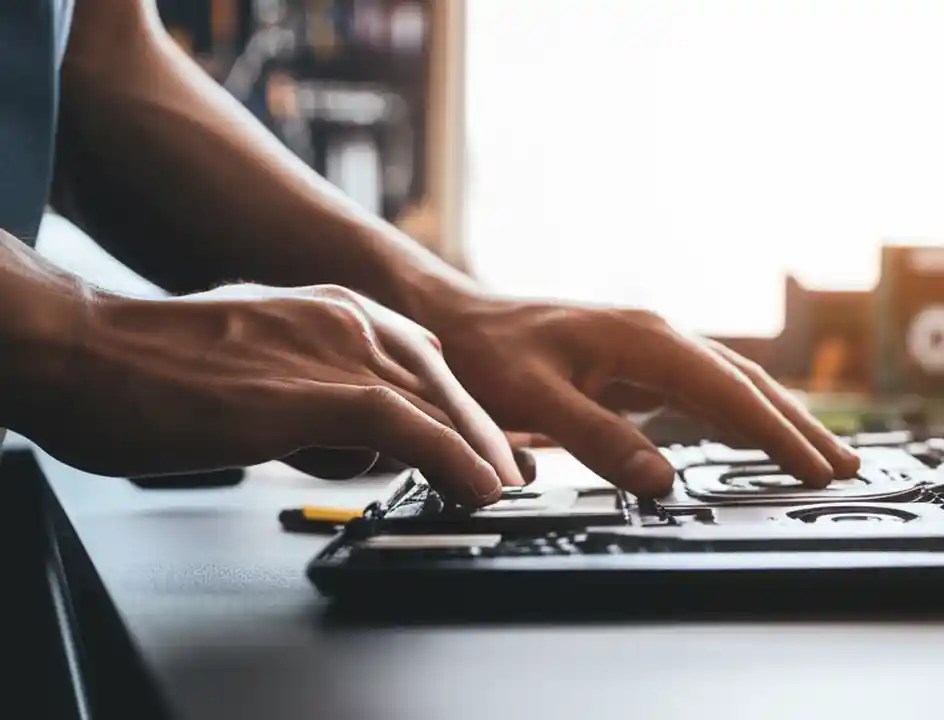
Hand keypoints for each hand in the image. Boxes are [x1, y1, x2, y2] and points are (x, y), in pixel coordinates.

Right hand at [21, 283, 523, 505]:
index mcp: (336, 309)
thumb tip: (355, 444)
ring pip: (437, 406)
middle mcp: (349, 320)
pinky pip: (408, 430)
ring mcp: (337, 352)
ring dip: (478, 453)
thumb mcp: (260, 369)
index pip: (422, 366)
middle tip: (513, 470)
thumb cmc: (157, 367)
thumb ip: (316, 395)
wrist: (89, 354)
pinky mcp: (317, 391)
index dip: (460, 411)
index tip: (488, 444)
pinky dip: (453, 461)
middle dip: (482, 434)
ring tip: (499, 488)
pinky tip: (478, 489)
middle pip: (441, 387)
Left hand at [427, 294, 860, 495]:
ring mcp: (652, 350)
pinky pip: (705, 393)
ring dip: (778, 421)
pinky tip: (758, 438)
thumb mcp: (534, 398)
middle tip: (846, 468)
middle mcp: (658, 337)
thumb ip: (598, 438)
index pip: (728, 390)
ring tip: (823, 457)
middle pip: (746, 384)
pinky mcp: (639, 367)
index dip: (775, 432)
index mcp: (644, 338)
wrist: (456, 321)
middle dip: (798, 427)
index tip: (814, 467)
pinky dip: (740, 418)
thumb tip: (662, 480)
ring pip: (731, 387)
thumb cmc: (488, 353)